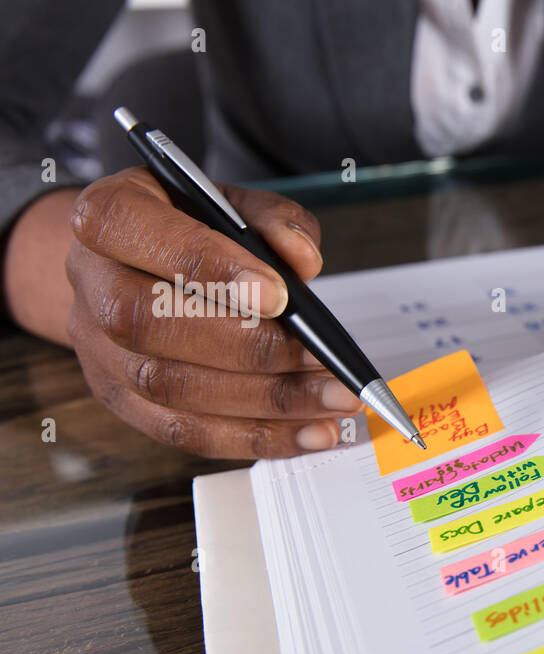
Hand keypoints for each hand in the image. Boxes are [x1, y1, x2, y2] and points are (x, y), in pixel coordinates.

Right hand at [62, 166, 361, 457]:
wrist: (141, 269)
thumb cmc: (195, 231)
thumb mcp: (237, 205)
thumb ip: (273, 220)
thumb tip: (302, 259)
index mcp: (109, 215)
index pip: (133, 231)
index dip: (205, 264)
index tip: (278, 294)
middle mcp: (91, 282)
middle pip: (149, 324)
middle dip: (249, 349)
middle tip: (323, 362)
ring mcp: (99, 349)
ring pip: (170, 388)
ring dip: (264, 402)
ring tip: (331, 402)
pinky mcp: (122, 401)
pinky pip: (184, 431)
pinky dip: (254, 436)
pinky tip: (308, 433)